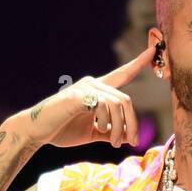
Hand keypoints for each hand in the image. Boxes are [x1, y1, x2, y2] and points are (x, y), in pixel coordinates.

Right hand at [4, 43, 156, 149]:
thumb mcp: (92, 133)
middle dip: (133, 124)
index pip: (122, 74)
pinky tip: (99, 130)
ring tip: (113, 142)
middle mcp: (93, 84)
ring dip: (120, 127)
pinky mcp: (78, 95)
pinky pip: (104, 106)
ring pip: (118, 104)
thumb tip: (127, 137)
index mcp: (97, 90)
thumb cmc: (63, 130)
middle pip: (126, 100)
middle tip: (131, 142)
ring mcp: (85, 88)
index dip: (138, 62)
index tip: (153, 48)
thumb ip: (109, 131)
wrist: (38, 131)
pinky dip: (107, 122)